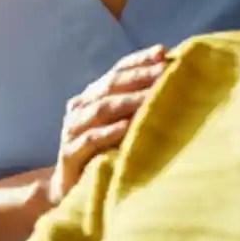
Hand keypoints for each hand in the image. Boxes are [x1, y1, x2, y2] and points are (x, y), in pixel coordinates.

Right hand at [47, 45, 169, 205]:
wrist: (70, 188)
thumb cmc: (104, 152)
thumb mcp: (121, 124)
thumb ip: (136, 103)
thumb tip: (171, 79)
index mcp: (92, 95)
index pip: (116, 70)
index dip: (139, 60)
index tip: (162, 52)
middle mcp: (79, 107)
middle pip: (110, 85)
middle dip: (138, 76)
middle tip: (163, 71)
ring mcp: (72, 129)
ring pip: (101, 109)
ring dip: (128, 101)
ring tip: (151, 96)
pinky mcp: (69, 154)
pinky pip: (91, 139)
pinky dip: (109, 132)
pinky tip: (127, 127)